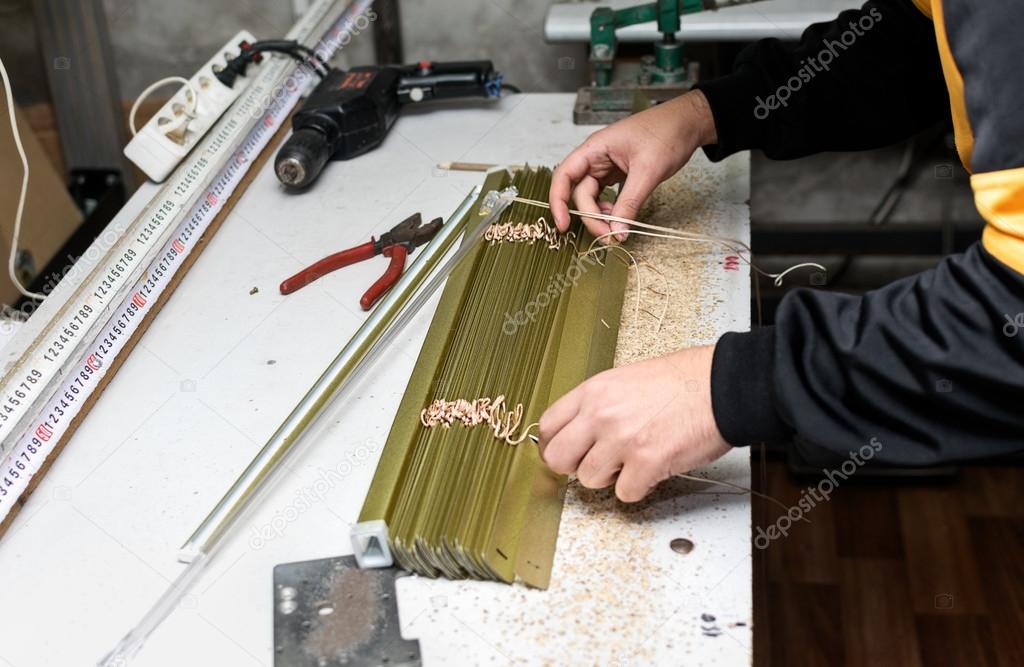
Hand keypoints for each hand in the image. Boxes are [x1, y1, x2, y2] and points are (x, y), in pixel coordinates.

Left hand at [538, 345, 729, 501]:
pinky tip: (651, 470)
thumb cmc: (684, 379)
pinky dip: (638, 487)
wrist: (722, 385)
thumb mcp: (627, 378)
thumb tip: (582, 429)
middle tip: (595, 462)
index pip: (548, 426)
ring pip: (590, 479)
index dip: (554, 444)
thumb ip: (600, 403)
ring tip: (632, 461)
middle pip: (557, 458)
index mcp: (594, 391)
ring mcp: (622, 440)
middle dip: (574, 466)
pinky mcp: (647, 463)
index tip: (565, 451)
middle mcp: (601, 415)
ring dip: (610, 477)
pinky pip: (625, 492)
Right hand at [549, 90, 716, 240]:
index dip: (559, 201)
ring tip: (617, 227)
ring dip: (600, 215)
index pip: (564, 176)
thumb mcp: (648, 171)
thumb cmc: (667, 132)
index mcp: (595, 148)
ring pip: (593, 197)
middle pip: (580, 192)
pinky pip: (606, 196)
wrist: (689, 122)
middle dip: (590, 216)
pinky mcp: (618, 174)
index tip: (563, 225)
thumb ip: (630, 203)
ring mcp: (606, 166)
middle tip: (609, 236)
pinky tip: (621, 217)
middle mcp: (596, 157)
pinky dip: (611, 210)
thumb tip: (617, 232)